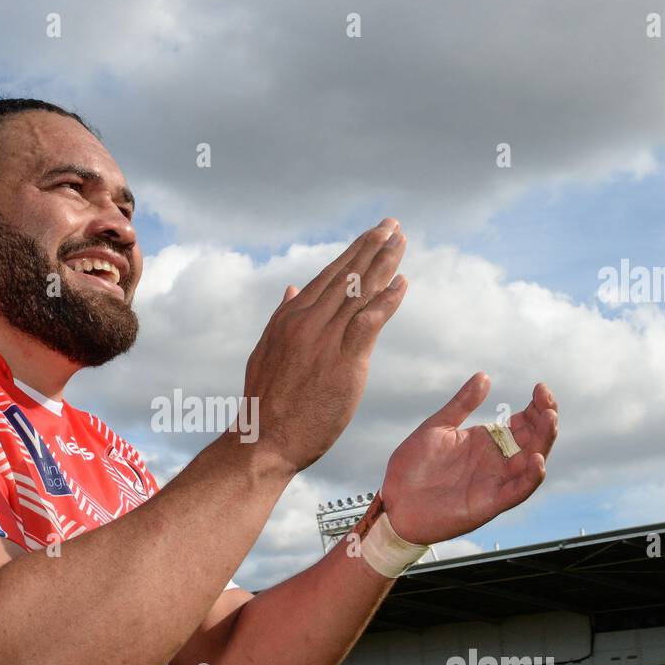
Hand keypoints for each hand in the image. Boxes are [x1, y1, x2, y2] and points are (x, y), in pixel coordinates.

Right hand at [242, 218, 409, 474]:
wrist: (263, 440)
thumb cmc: (265, 403)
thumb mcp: (266, 351)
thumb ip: (281, 316)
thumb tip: (293, 287)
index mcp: (289, 318)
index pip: (328, 275)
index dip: (354, 252)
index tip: (372, 235)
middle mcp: (307, 322)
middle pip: (347, 276)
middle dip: (372, 246)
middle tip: (393, 224)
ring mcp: (324, 341)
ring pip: (359, 292)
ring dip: (384, 263)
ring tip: (401, 242)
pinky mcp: (342, 364)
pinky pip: (369, 324)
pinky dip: (387, 301)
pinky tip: (402, 283)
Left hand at [381, 372, 557, 543]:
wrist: (395, 503)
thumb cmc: (412, 467)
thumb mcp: (437, 427)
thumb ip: (462, 404)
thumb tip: (484, 376)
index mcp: (486, 441)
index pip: (522, 422)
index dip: (536, 406)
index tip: (540, 387)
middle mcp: (496, 461)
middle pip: (533, 439)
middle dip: (545, 419)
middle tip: (547, 401)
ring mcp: (495, 482)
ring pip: (531, 462)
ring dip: (544, 442)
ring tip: (549, 419)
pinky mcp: (490, 503)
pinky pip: (518, 492)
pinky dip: (531, 478)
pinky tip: (536, 460)